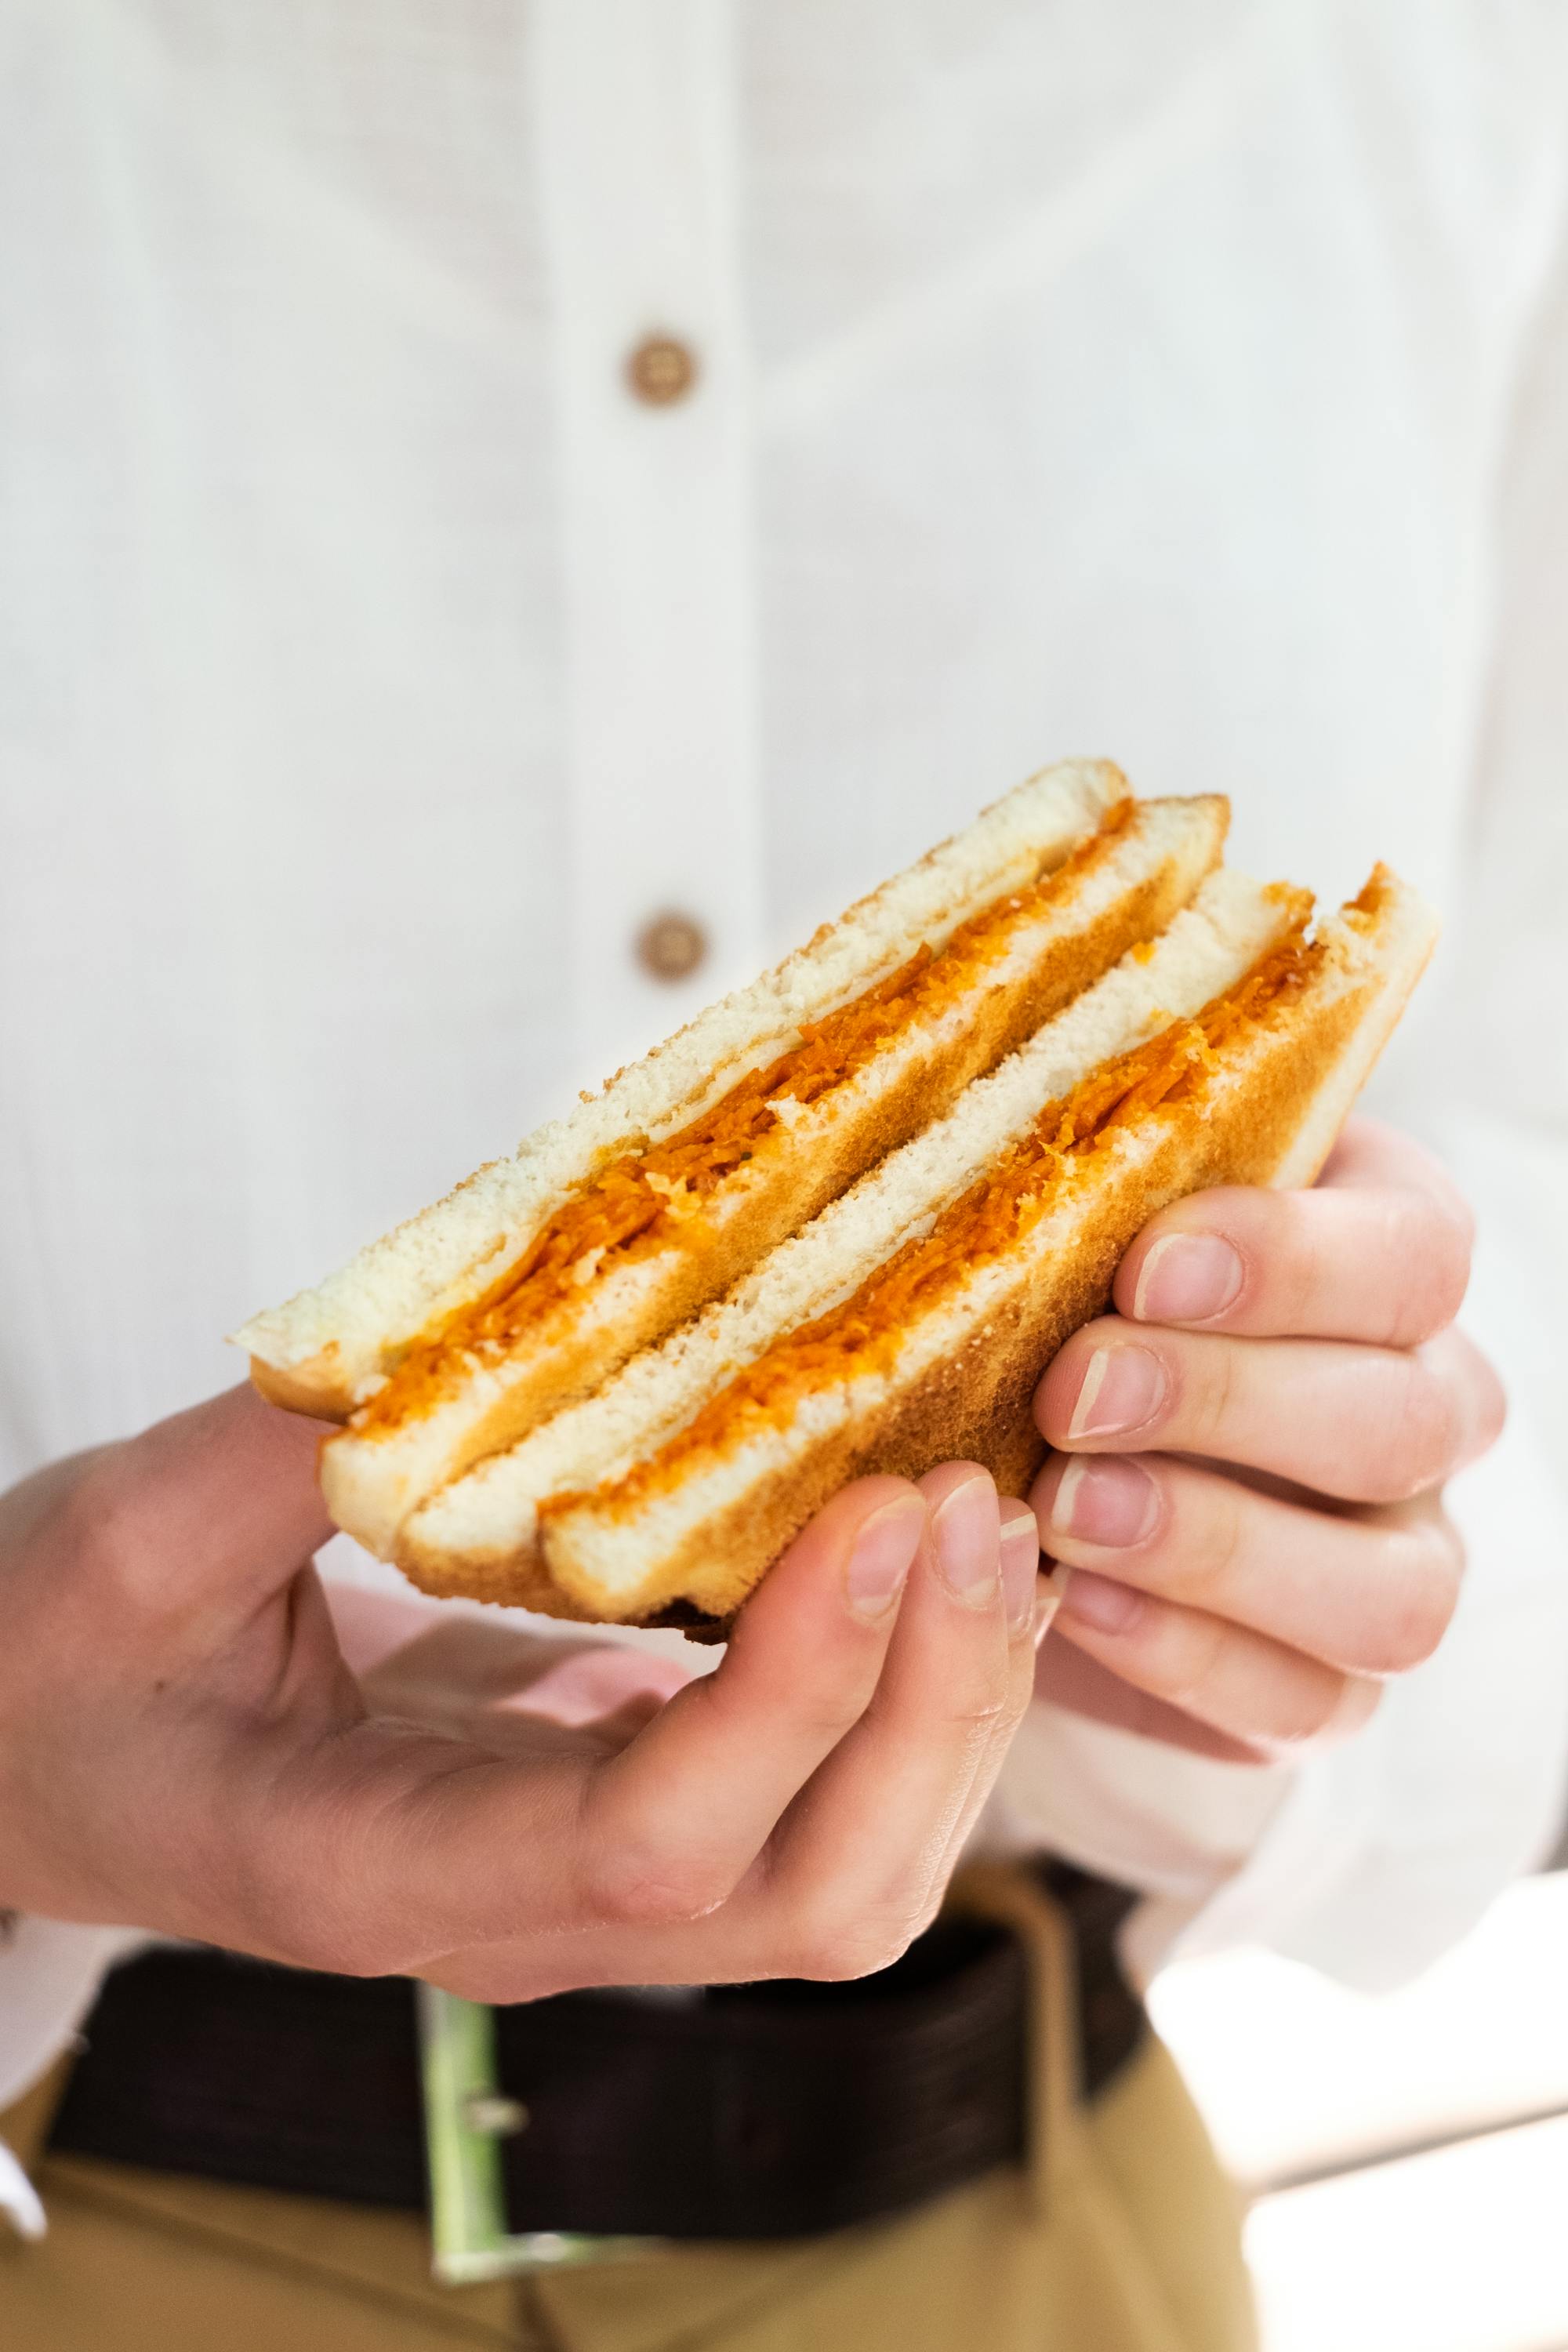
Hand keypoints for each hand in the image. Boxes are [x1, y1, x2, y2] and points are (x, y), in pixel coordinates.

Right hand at [0, 1388, 1046, 1998]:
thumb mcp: (128, 1538)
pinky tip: (920, 1556)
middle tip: (969, 1498)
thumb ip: (295, 1444)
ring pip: (846, 1880)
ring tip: (983, 1518)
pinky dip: (907, 1693)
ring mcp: (578, 1890)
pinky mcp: (615, 1823)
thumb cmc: (53, 1675)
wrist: (32, 1766)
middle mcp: (511, 1916)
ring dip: (949, 1708)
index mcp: (375, 1867)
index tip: (879, 1509)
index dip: (795, 1696)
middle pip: (810, 1899)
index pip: (646, 1845)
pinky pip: (816, 1805)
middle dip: (930, 1705)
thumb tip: (481, 1324)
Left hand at [1028, 1120, 1504, 1762]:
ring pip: (1394, 1590)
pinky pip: (1313, 1702)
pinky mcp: (1329, 1685)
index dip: (1292, 1262)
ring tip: (1066, 1509)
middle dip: (1226, 1404)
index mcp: (1389, 1264)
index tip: (1143, 1267)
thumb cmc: (1060, 1290)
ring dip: (1219, 1547)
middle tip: (1072, 1394)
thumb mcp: (1084, 1220)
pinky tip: (1072, 1602)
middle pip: (1403, 1421)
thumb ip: (1090, 1189)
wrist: (1023, 1459)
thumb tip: (1008, 1173)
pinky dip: (1188, 1657)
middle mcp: (1426, 1412)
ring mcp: (1396, 1562)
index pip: (1415, 1256)